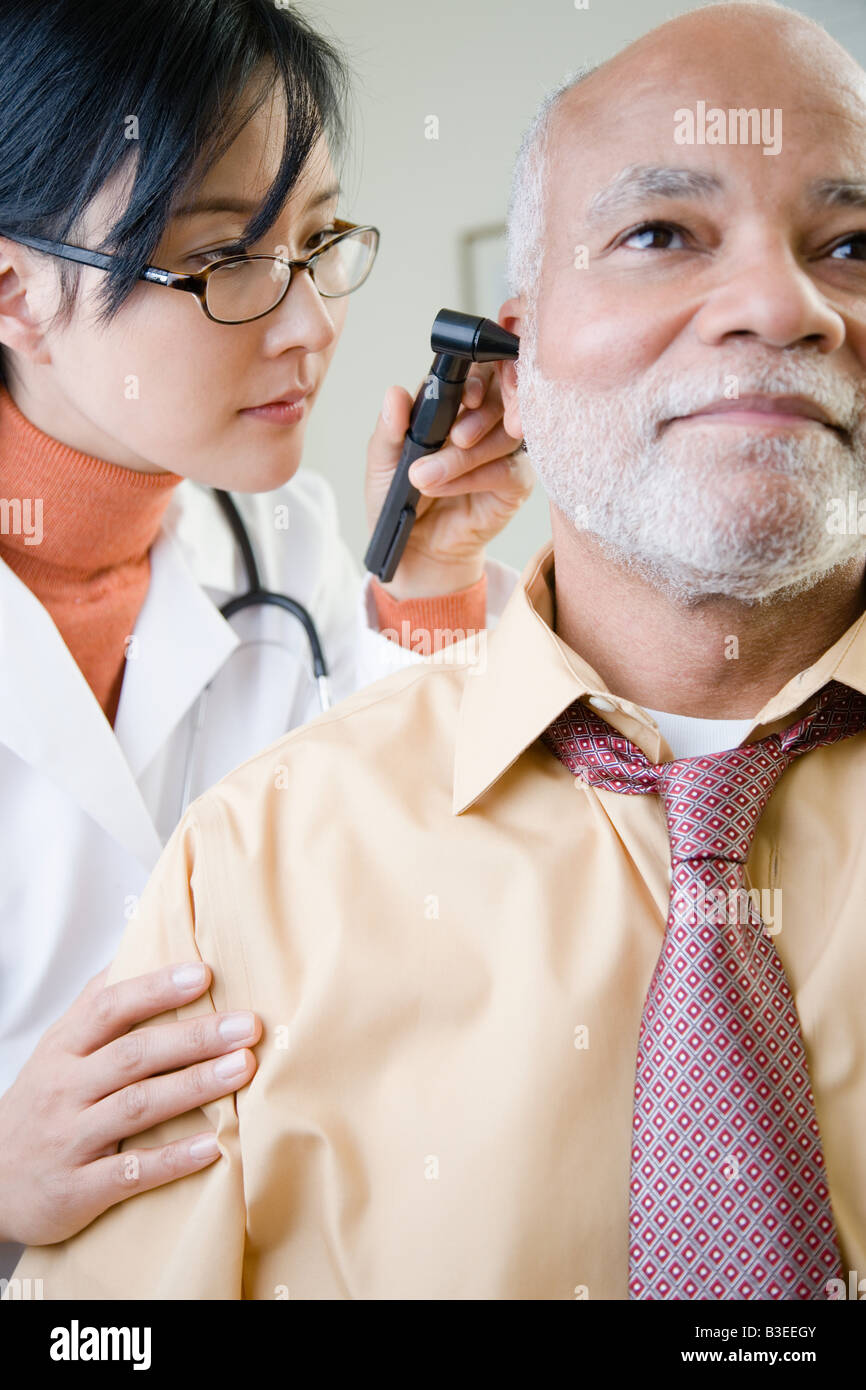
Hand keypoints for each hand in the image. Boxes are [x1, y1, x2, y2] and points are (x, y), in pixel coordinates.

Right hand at [0, 961, 260, 1244]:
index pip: (109, 1008)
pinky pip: (129, 1173)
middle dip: (194, 1038)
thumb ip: (98, 1004)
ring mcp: (70, 1140)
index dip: (156, 989)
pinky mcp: (77, 1190)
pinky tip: (214, 1147)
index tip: (205, 974)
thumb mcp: (58, 1049)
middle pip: (133, 1055)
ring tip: (243, 1068)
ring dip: (194, 1087)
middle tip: (248, 1025)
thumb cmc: (43, 1102)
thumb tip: (143, 947)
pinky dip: (172, 1160)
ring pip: (136, 1108)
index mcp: (63, 1049)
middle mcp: (64, 1090)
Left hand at [365, 361, 532, 598]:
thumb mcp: (383, 464)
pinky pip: (509, 471)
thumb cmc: (400, 500)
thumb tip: (394, 393)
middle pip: (500, 399)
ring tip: (428, 477)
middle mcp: (484, 421)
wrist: (416, 549)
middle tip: (455, 437)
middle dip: (480, 416)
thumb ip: (389, 430)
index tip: (467, 396)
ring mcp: (503, 451)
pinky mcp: (516, 483)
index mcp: (453, 404)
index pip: (475, 374)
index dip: (478, 379)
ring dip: (467, 456)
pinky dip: (478, 476)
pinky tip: (451, 487)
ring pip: (504, 436)